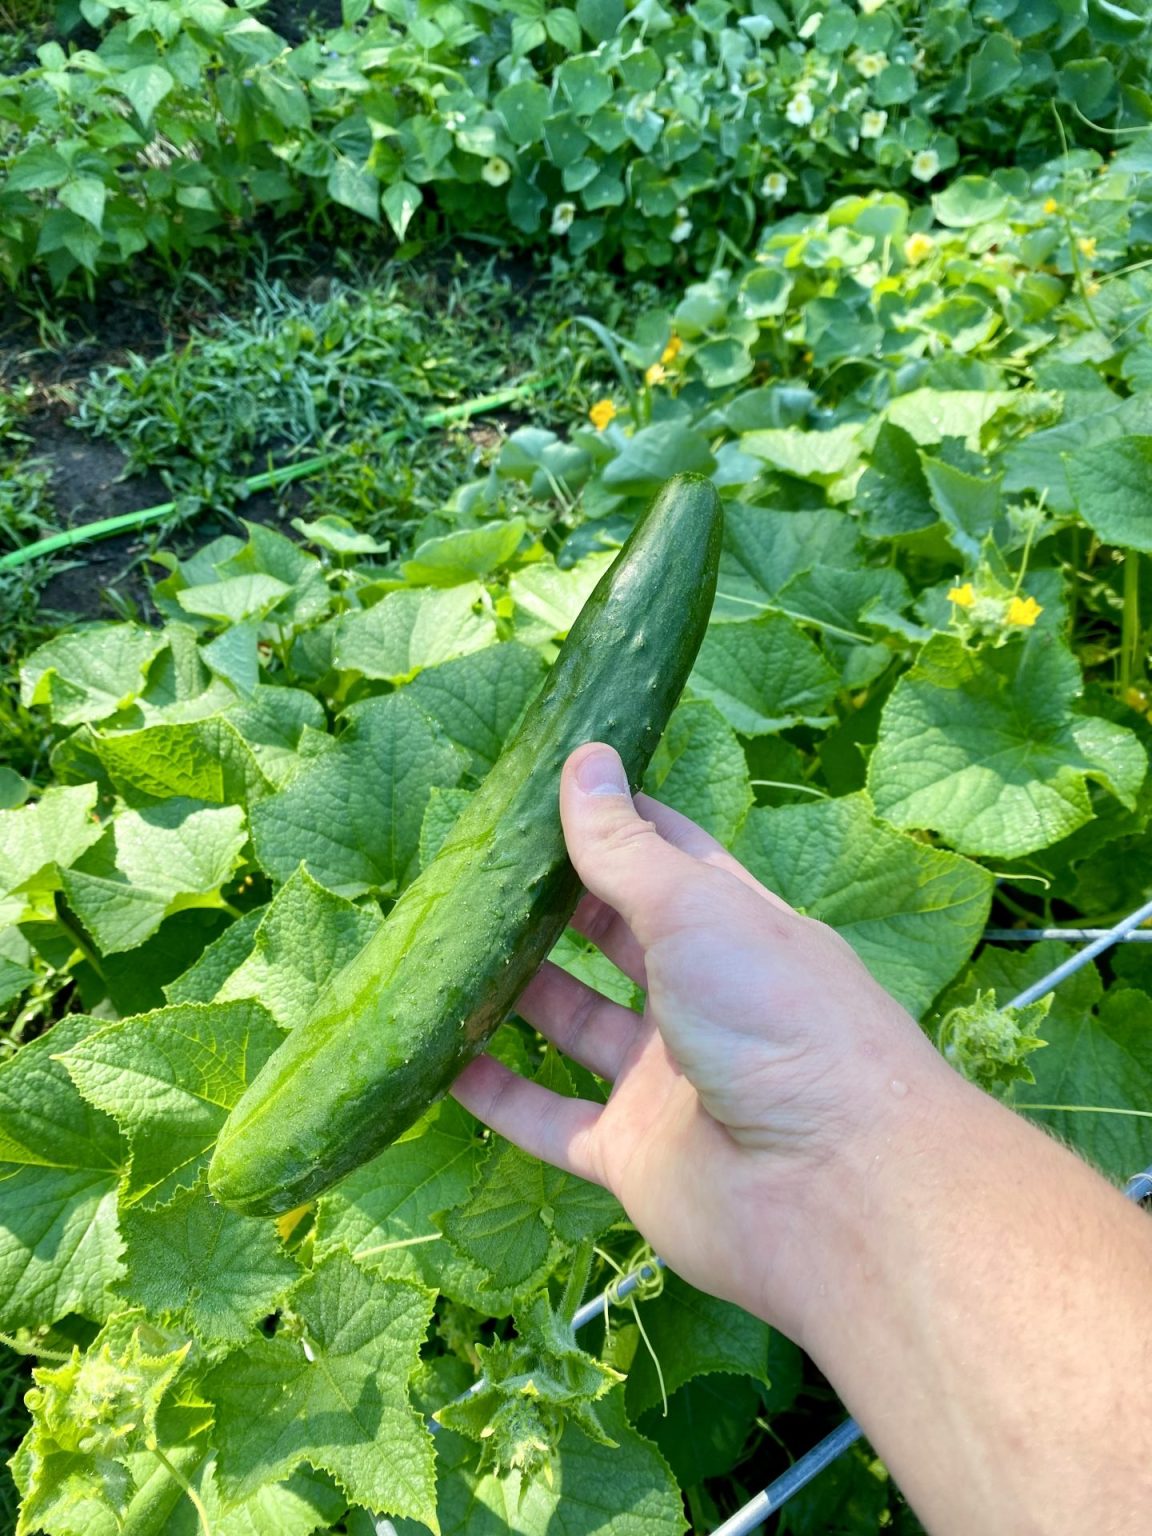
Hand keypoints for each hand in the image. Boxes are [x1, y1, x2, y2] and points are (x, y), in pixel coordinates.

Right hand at [450, 741, 947, 1335]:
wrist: (833, 1190)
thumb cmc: (780, 1021)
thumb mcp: (697, 914)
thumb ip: (628, 850)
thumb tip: (585, 760)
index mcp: (733, 927)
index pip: (664, 856)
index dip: (607, 820)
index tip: (534, 789)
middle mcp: (700, 996)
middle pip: (610, 937)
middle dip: (548, 904)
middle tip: (470, 867)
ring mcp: (663, 1080)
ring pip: (572, 1022)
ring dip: (512, 992)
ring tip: (440, 950)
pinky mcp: (631, 1154)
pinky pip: (549, 1119)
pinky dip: (497, 1094)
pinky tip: (438, 1063)